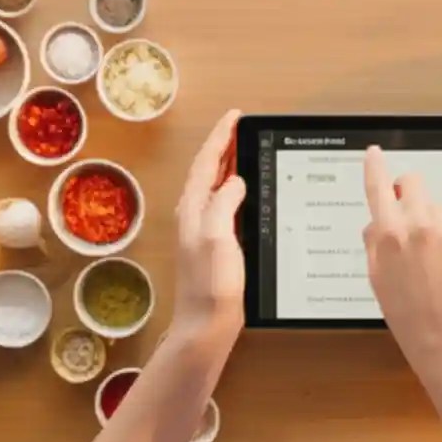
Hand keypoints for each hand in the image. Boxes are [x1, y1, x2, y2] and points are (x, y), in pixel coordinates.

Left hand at [170, 110, 246, 341]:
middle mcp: (195, 215)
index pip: (206, 161)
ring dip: (228, 165)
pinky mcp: (214, 245)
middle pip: (207, 170)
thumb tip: (234, 180)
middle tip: (241, 128)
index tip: (235, 116)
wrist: (206, 325)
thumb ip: (223, 202)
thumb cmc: (211, 285)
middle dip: (223, 145)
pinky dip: (234, 189)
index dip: (221, 136)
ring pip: (214, 186)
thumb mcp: (218, 237)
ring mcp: (203, 231)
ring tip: (244, 150)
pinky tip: (247, 193)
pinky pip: (223, 204)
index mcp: (194, 208)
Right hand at [362, 146, 441, 365]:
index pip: (378, 187)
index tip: (375, 153)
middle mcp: (419, 225)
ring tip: (428, 255)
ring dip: (429, 219)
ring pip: (435, 206)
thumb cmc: (403, 308)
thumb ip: (374, 239)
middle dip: (406, 191)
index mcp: (389, 233)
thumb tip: (377, 219)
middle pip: (414, 183)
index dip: (375, 166)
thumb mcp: (375, 273)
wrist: (438, 332)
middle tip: (405, 212)